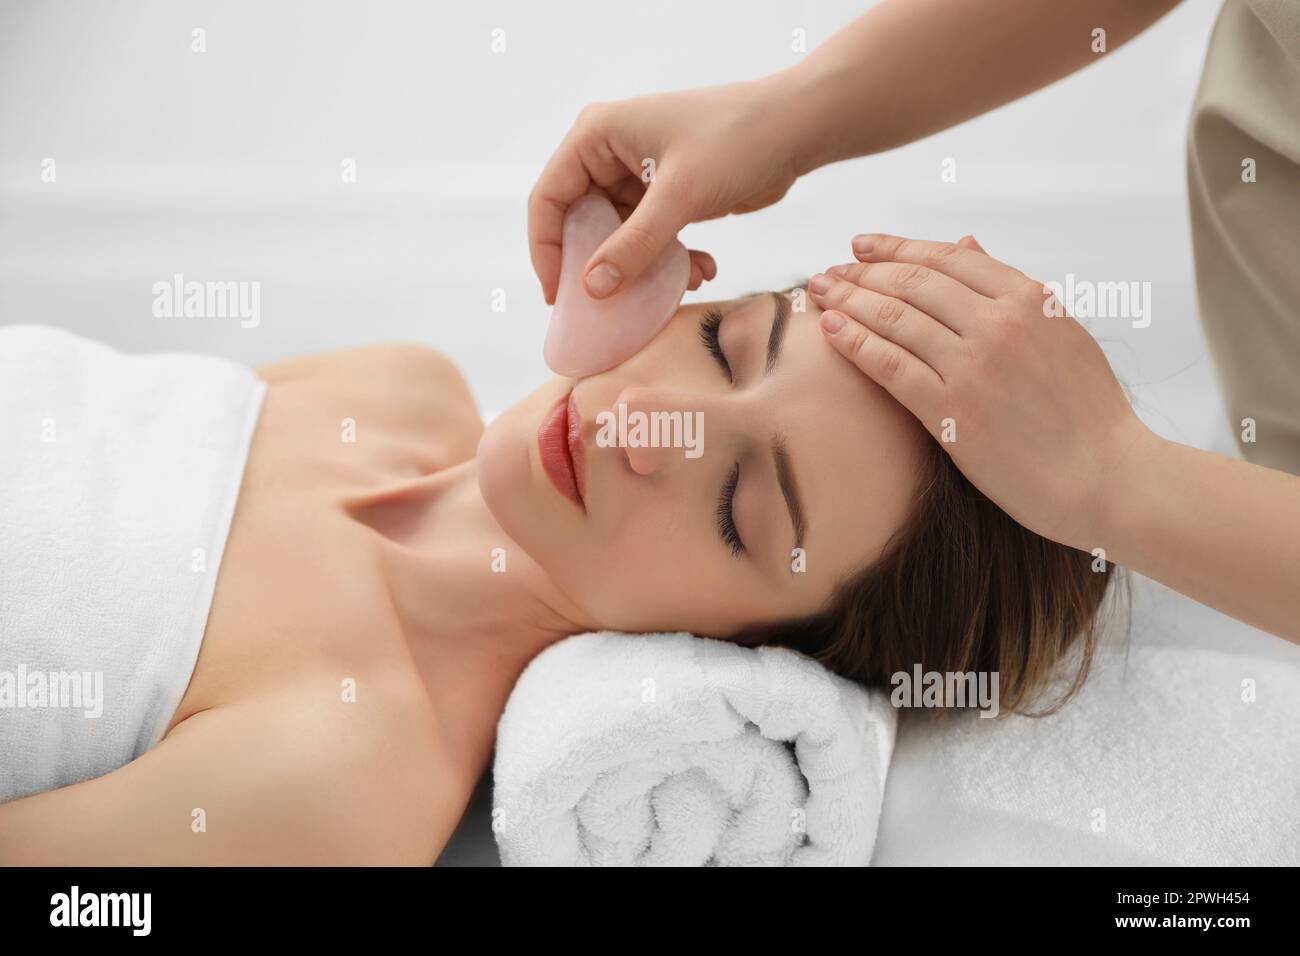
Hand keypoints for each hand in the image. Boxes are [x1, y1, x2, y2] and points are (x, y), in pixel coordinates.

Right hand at [528, 76, 805, 303]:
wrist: (798, 128)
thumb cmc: (738, 140)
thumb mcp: (681, 196)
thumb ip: (635, 245)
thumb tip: (592, 289)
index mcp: (597, 136)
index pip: (549, 199)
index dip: (547, 251)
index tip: (559, 297)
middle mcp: (610, 153)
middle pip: (581, 224)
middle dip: (601, 267)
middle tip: (610, 310)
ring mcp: (639, 175)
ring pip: (619, 239)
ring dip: (645, 269)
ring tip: (677, 286)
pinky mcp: (666, 196)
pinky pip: (651, 240)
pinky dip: (670, 261)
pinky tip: (702, 271)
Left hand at [808, 233, 1154, 551]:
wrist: (1109, 477)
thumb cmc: (1086, 412)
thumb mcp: (1059, 333)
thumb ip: (1009, 291)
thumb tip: (967, 243)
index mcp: (1029, 298)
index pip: (946, 258)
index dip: (897, 248)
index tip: (861, 246)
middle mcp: (999, 323)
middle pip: (912, 283)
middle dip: (862, 273)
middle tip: (828, 272)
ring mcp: (975, 366)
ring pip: (894, 319)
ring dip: (848, 301)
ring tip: (819, 294)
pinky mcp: (954, 411)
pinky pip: (890, 366)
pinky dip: (854, 343)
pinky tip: (830, 330)